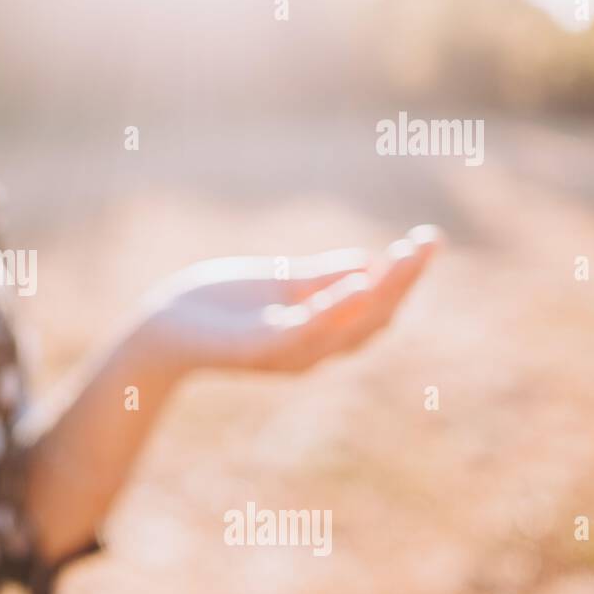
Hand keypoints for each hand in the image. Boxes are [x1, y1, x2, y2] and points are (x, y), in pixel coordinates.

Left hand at [137, 225, 440, 373]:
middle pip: (373, 319)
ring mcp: (286, 353)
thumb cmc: (219, 304)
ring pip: (345, 328)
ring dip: (379, 293)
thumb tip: (370, 261)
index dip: (405, 277)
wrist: (163, 328)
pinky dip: (332, 310)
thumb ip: (320, 276)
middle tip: (430, 243)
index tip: (429, 240)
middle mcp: (312, 349)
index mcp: (320, 330)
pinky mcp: (256, 350)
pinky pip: (301, 332)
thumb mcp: (278, 282)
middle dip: (404, 281)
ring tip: (403, 259)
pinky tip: (355, 285)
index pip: (376, 308)